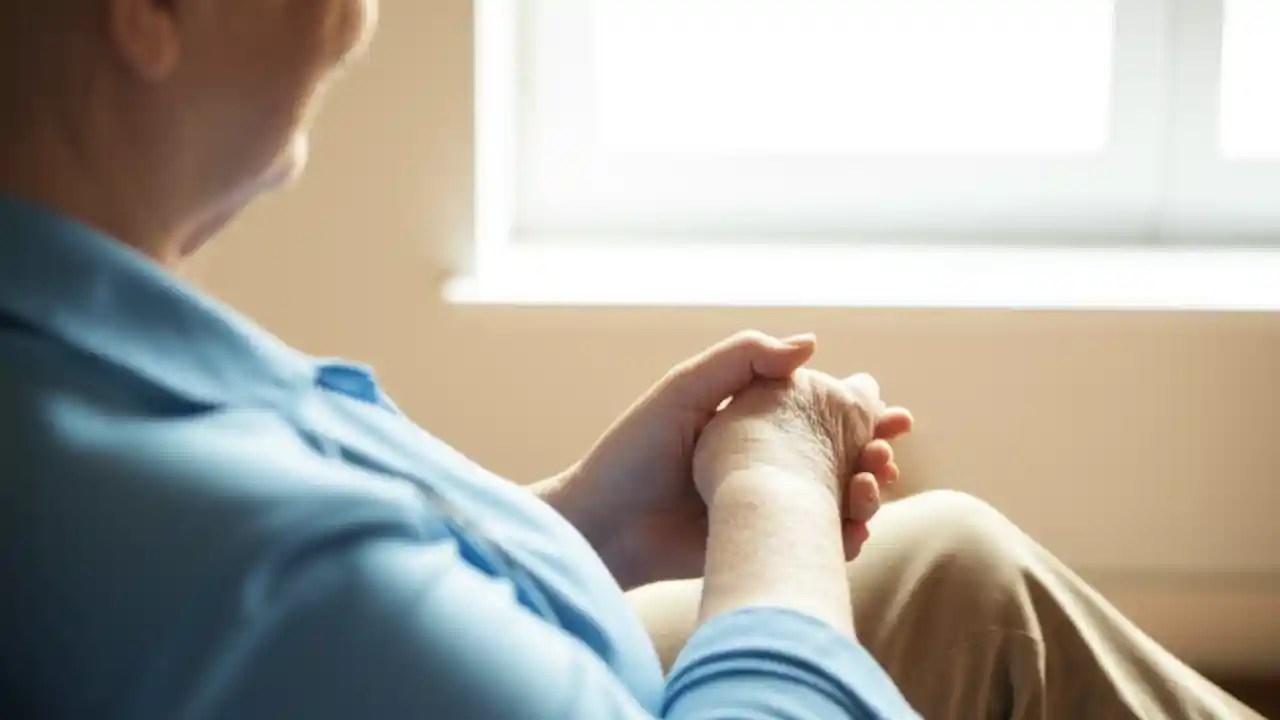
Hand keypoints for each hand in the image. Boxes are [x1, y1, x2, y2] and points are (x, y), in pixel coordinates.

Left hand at [541, 331, 911, 588]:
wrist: (601, 527)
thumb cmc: (633, 453)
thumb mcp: (684, 390)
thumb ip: (742, 360)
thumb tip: (811, 345)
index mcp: (750, 423)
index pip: (818, 412)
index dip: (860, 412)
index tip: (892, 411)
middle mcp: (765, 464)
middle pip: (839, 458)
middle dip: (875, 455)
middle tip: (886, 452)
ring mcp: (765, 507)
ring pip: (836, 501)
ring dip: (867, 494)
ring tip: (871, 485)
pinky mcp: (760, 548)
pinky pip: (816, 544)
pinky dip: (844, 538)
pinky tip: (855, 528)